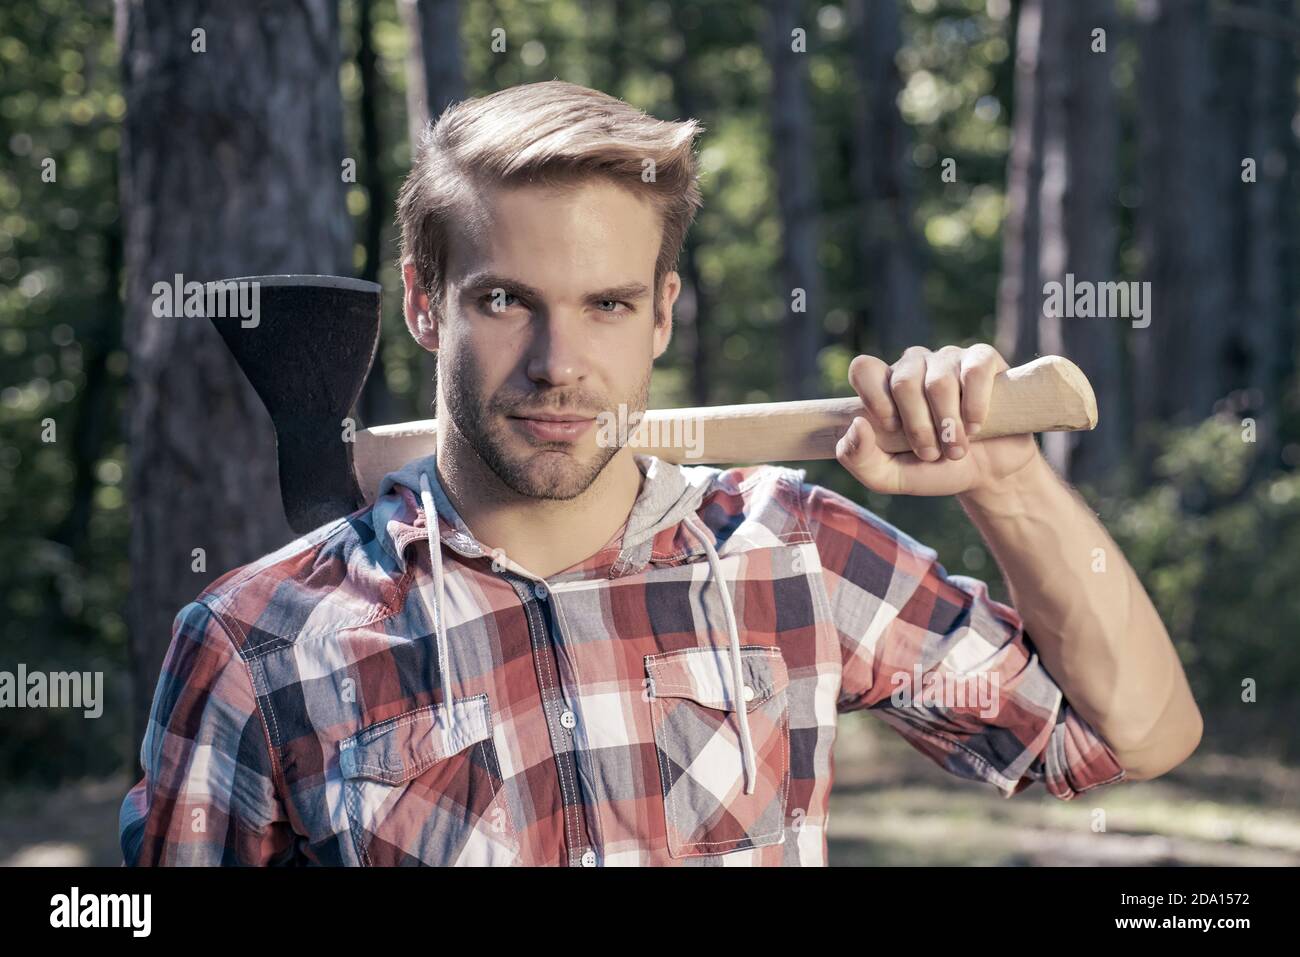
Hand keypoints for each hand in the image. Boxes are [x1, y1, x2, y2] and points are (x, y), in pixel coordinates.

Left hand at [834, 344, 1039, 495]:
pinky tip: (975, 425)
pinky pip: (974, 371)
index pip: (864, 369)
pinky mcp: (982, 358)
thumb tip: (857, 424)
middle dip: (918, 427)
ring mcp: (947, 359)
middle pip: (903, 383)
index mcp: (885, 387)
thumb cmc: (935, 470)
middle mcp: (913, 366)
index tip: (892, 429)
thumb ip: (859, 459)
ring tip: (956, 448)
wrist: (989, 473)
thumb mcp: (890, 477)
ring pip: (939, 382)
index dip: (874, 398)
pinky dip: (975, 406)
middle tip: (931, 453)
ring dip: (949, 425)